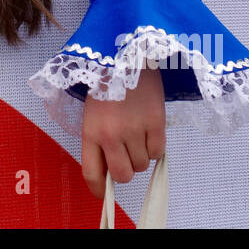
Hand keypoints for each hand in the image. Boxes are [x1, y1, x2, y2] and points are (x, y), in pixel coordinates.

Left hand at [81, 64, 163, 199]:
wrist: (126, 54)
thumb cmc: (106, 84)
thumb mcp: (93, 114)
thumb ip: (98, 142)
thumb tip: (109, 172)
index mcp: (90, 131)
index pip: (91, 173)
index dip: (98, 189)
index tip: (103, 193)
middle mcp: (111, 134)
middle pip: (123, 175)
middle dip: (125, 169)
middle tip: (126, 153)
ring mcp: (134, 129)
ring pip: (142, 164)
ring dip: (141, 154)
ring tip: (136, 132)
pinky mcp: (156, 122)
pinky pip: (158, 152)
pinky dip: (155, 146)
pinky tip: (148, 128)